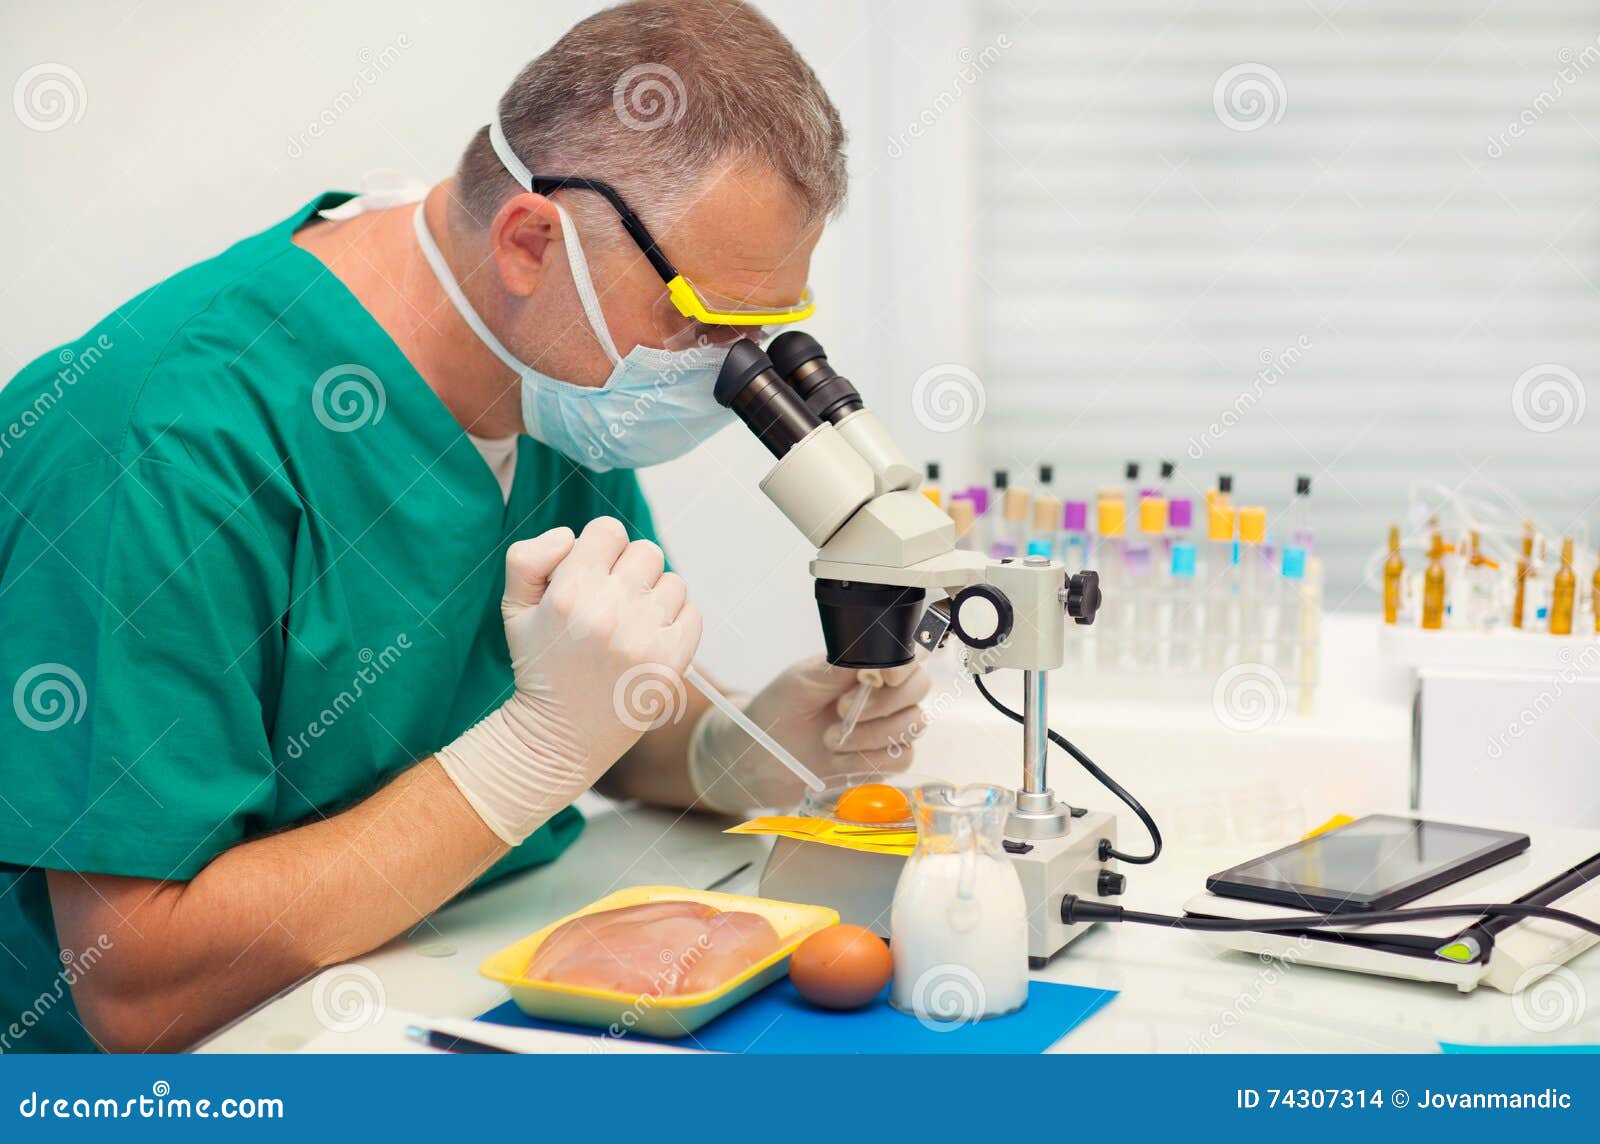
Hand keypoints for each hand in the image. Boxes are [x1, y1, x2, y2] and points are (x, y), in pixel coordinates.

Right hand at [438, 517, 701, 842]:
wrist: (560, 737)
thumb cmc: (540, 665)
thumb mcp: (513, 608)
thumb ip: (528, 557)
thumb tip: (571, 535)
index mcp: (571, 593)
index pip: (609, 530)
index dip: (599, 549)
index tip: (591, 575)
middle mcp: (611, 611)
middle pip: (646, 551)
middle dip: (629, 570)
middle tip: (611, 602)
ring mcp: (645, 638)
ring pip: (673, 581)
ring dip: (653, 597)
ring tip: (629, 625)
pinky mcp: (671, 662)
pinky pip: (692, 614)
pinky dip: (674, 623)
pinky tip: (648, 641)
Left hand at [688, 654, 930, 813]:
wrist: (760, 758)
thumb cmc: (778, 710)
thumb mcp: (802, 681)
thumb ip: (841, 667)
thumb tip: (876, 655)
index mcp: (865, 665)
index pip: (907, 654)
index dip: (905, 664)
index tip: (885, 676)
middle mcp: (883, 693)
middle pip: (918, 687)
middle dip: (884, 701)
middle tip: (841, 710)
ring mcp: (886, 727)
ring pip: (913, 724)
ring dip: (870, 734)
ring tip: (829, 739)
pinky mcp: (883, 760)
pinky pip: (900, 759)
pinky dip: (867, 761)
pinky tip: (837, 761)